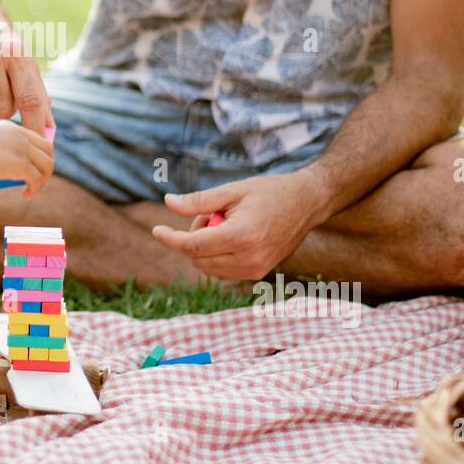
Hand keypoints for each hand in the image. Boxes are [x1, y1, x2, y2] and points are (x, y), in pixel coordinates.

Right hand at [0, 121, 54, 198]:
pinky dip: (35, 189)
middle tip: (37, 178)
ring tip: (32, 189)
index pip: (35, 138)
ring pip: (47, 165)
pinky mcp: (22, 165)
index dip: (38, 152)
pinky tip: (26, 194)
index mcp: (11, 128)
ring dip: (43, 179)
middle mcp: (21, 136)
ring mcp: (24, 150)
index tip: (33, 165)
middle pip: (48, 149)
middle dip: (46, 164)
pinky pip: (37, 179)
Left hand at [151, 170, 326, 280]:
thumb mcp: (233, 190)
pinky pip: (223, 271)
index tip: (156, 230)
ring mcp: (255, 269)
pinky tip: (232, 235)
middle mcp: (249, 258)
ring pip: (208, 268)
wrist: (307, 203)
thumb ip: (199, 201)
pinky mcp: (258, 273)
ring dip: (205, 248)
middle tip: (210, 214)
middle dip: (192, 238)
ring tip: (225, 223)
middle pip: (198, 259)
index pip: (194, 246)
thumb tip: (168, 203)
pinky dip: (217, 255)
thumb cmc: (270, 192)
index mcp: (241, 236)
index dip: (171, 239)